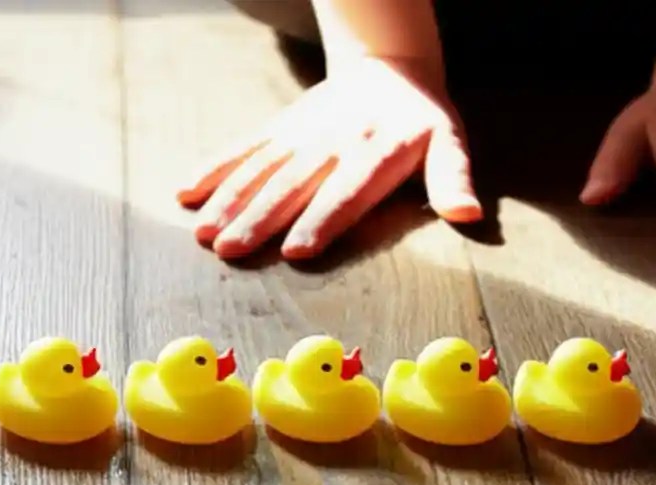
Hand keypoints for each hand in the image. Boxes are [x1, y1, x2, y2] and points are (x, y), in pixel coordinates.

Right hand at [176, 55, 482, 259]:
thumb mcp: (450, 141)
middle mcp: (333, 144)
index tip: (295, 249)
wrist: (387, 63)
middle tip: (232, 251)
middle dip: (261, 220)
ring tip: (204, 233)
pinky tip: (187, 193)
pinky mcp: (279, 128)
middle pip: (293, 186)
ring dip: (230, 201)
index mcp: (377, 153)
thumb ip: (453, 178)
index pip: (347, 192)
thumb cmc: (422, 117)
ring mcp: (300, 135)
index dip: (322, 220)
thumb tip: (468, 213)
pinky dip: (214, 169)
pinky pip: (243, 149)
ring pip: (261, 170)